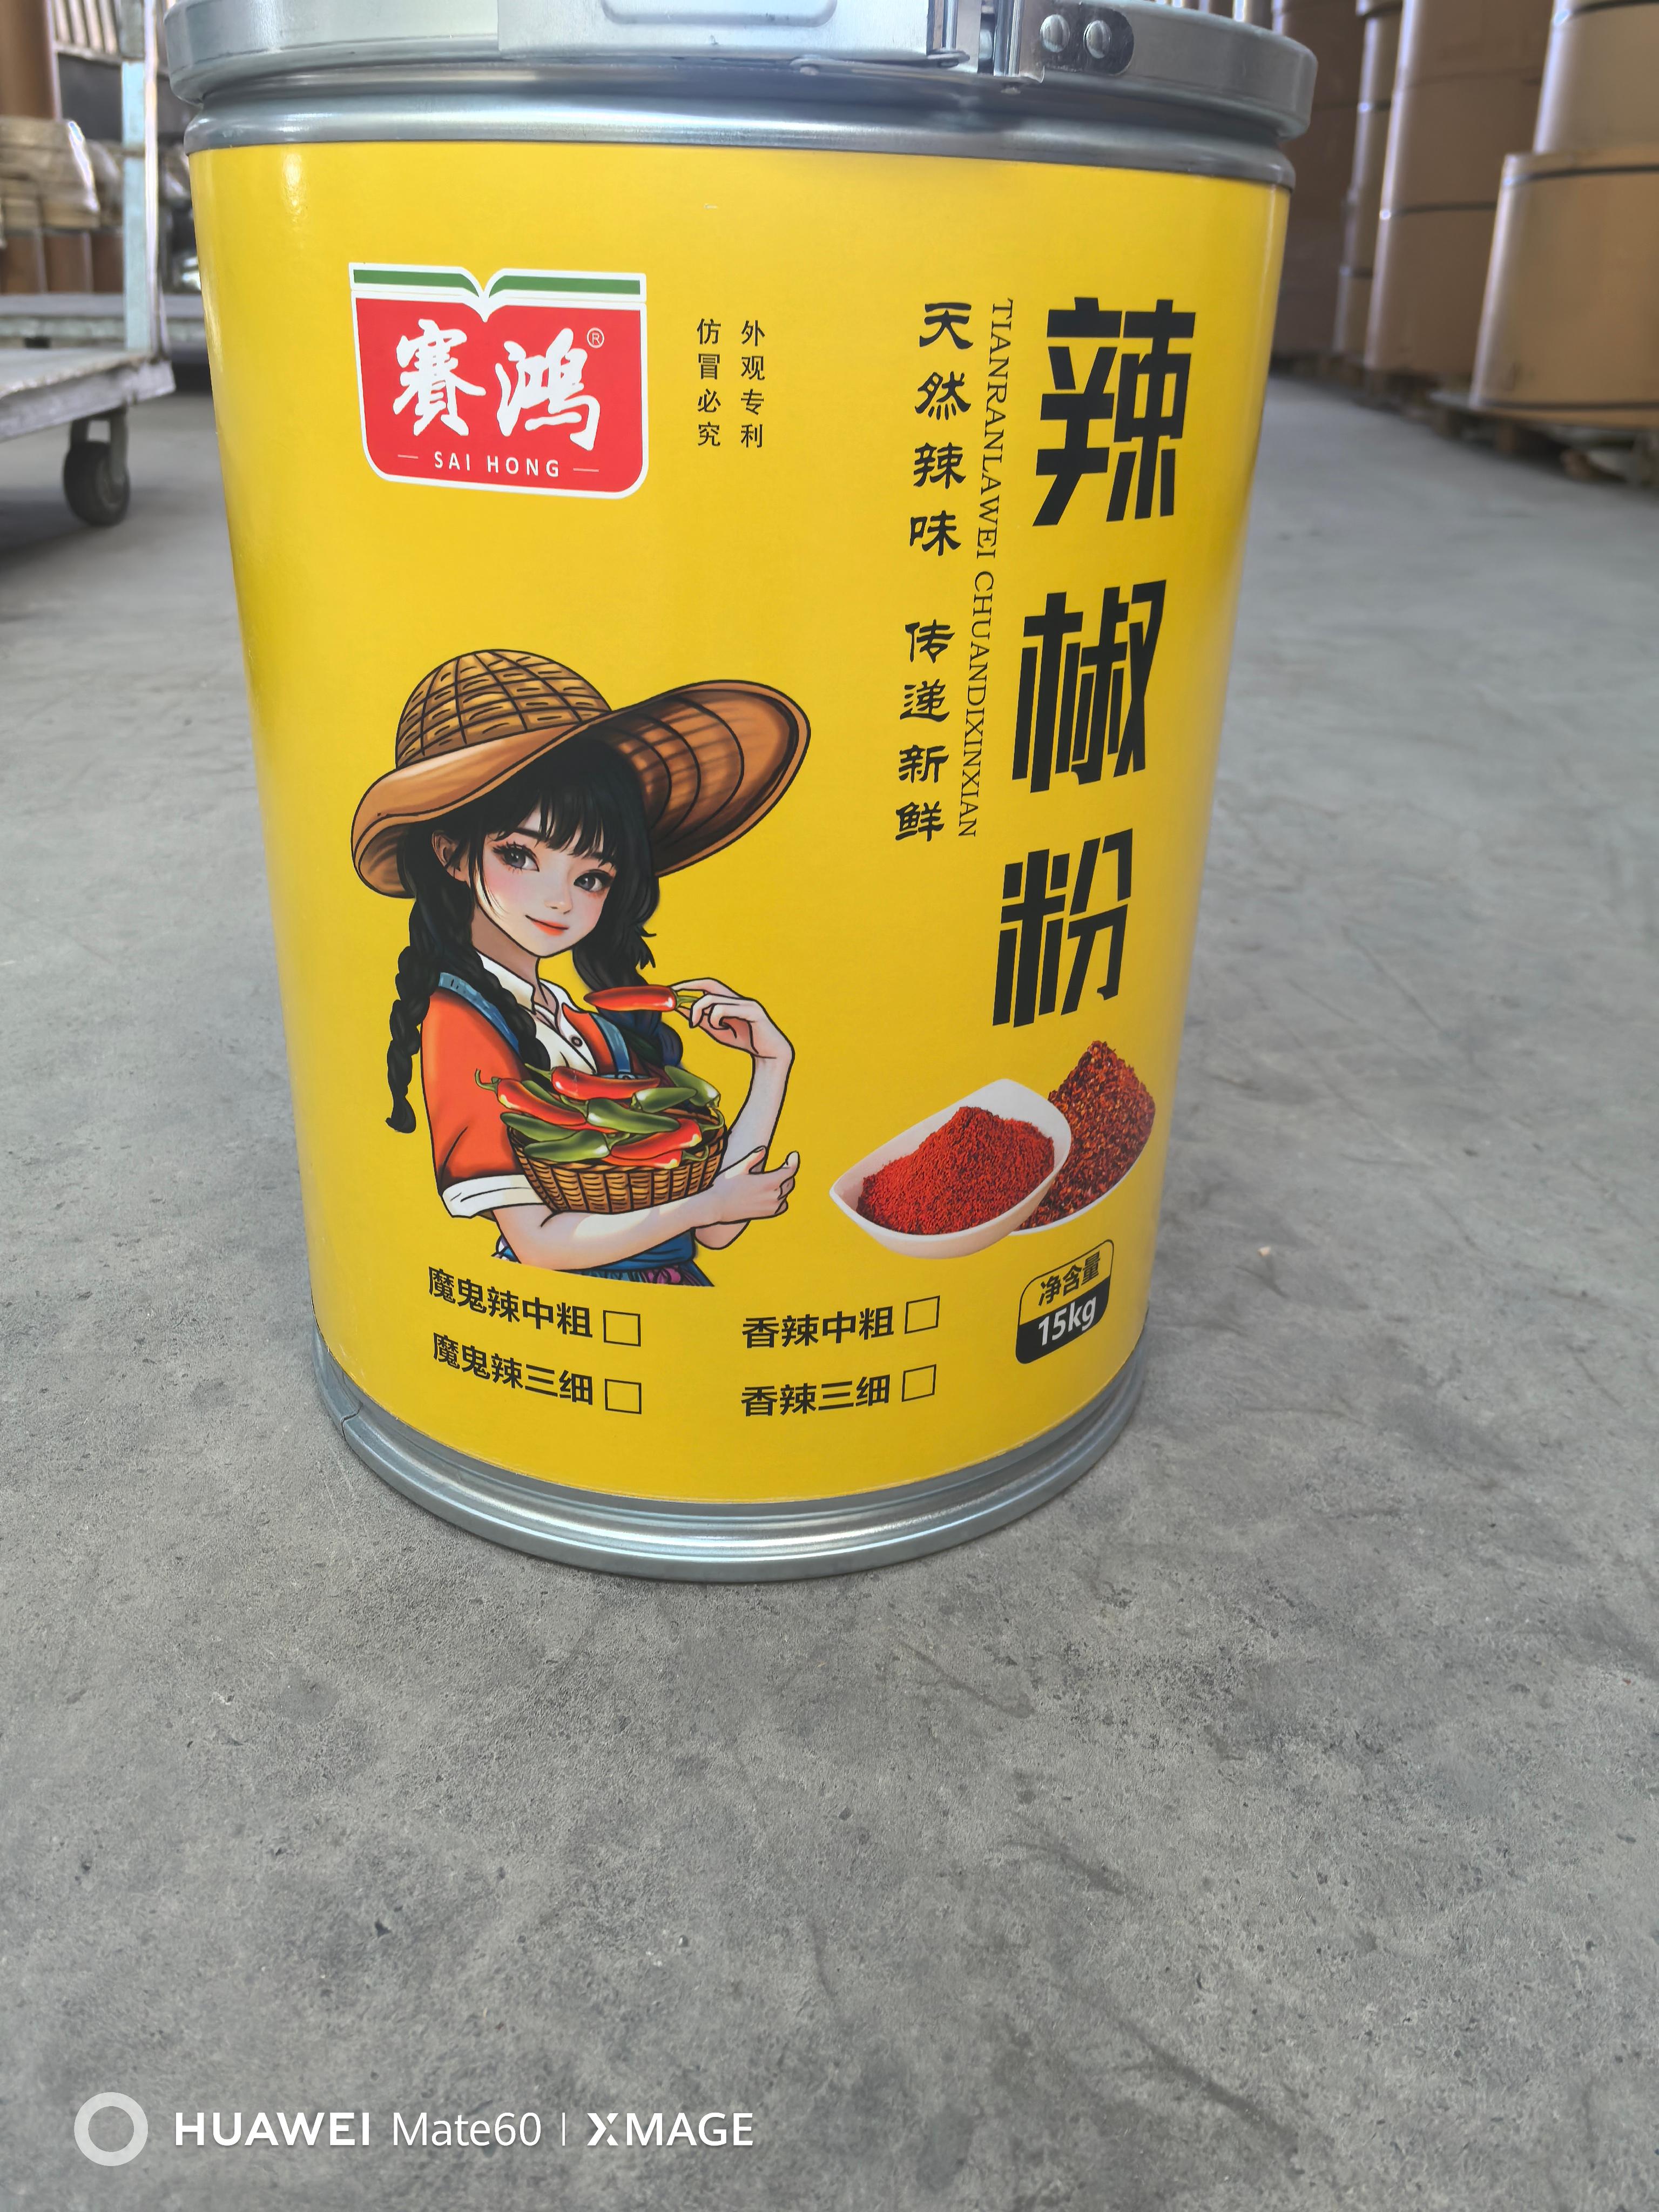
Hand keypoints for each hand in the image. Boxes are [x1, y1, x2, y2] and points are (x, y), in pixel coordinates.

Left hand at [677, 978, 792, 1064]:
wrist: (770, 1054)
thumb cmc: (744, 1040)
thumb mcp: (716, 1030)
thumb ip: (702, 1019)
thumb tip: (681, 1008)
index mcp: (730, 1000)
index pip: (708, 985)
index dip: (689, 985)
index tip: (671, 991)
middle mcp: (738, 997)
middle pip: (710, 984)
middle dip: (689, 988)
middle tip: (673, 999)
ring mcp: (746, 1003)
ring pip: (713, 999)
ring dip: (701, 1013)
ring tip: (702, 1027)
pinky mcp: (752, 1011)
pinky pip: (724, 1009)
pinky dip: (715, 1019)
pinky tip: (721, 1029)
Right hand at [696, 1147, 798, 1226]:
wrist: (716, 1207)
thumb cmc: (725, 1186)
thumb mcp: (739, 1168)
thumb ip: (754, 1158)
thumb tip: (764, 1148)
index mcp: (768, 1182)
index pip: (790, 1171)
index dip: (794, 1161)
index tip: (793, 1155)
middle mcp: (773, 1195)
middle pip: (790, 1182)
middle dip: (788, 1172)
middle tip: (784, 1164)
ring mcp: (771, 1206)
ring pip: (786, 1193)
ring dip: (785, 1185)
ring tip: (778, 1178)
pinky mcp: (766, 1214)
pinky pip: (782, 1206)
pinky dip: (782, 1199)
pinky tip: (776, 1194)